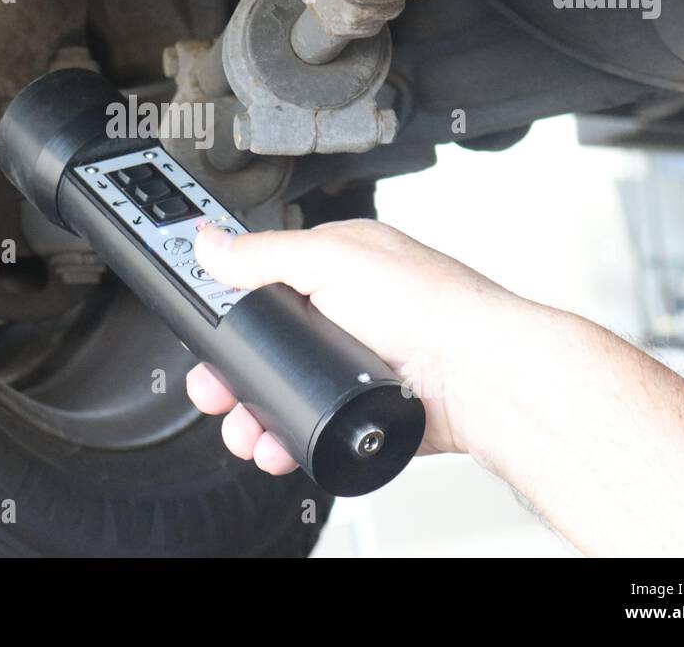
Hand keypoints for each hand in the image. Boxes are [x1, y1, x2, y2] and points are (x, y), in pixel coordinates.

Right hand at [186, 219, 537, 474]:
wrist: (481, 376)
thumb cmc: (430, 303)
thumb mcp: (331, 258)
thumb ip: (263, 253)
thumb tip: (210, 240)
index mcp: (336, 265)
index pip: (262, 280)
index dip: (226, 305)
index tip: (202, 331)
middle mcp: (343, 312)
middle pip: (266, 346)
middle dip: (231, 374)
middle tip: (212, 390)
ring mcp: (353, 364)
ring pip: (283, 391)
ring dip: (253, 413)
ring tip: (242, 429)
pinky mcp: (362, 408)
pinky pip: (310, 425)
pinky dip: (287, 437)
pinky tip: (276, 443)